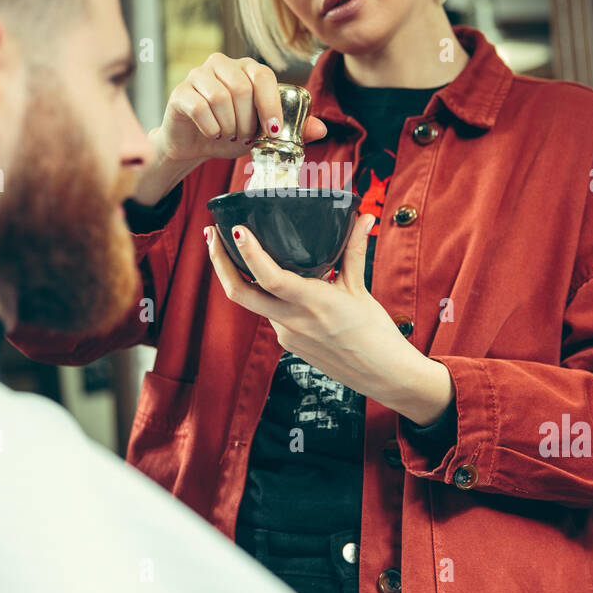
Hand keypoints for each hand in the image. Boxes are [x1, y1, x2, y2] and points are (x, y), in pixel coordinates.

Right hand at [156, 53, 326, 164]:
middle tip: (245, 137)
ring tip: (229, 135)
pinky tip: (212, 134)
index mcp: (246, 68)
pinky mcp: (180, 92)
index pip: (263, 76)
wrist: (194, 144)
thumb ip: (294, 129)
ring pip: (220, 97)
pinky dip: (210, 127)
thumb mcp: (264, 132)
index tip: (272, 131)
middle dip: (247, 121)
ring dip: (229, 125)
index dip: (270, 105)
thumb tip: (321, 130)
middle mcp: (221, 64)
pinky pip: (198, 107)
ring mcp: (198, 75)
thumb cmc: (232, 132)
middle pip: (241, 88)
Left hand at [202, 212, 446, 420]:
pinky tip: (270, 279)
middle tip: (210, 234)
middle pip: (239, 294)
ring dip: (239, 277)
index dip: (249, 254)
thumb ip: (354, 250)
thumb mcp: (361, 288)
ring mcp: (287, 335)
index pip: (270, 278)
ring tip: (233, 248)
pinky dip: (266, 294)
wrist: (383, 375)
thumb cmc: (376, 333)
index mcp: (314, 303)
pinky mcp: (289, 343)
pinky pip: (269, 313)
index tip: (237, 230)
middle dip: (219, 263)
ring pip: (253, 302)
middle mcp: (293, 321)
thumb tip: (363, 217)